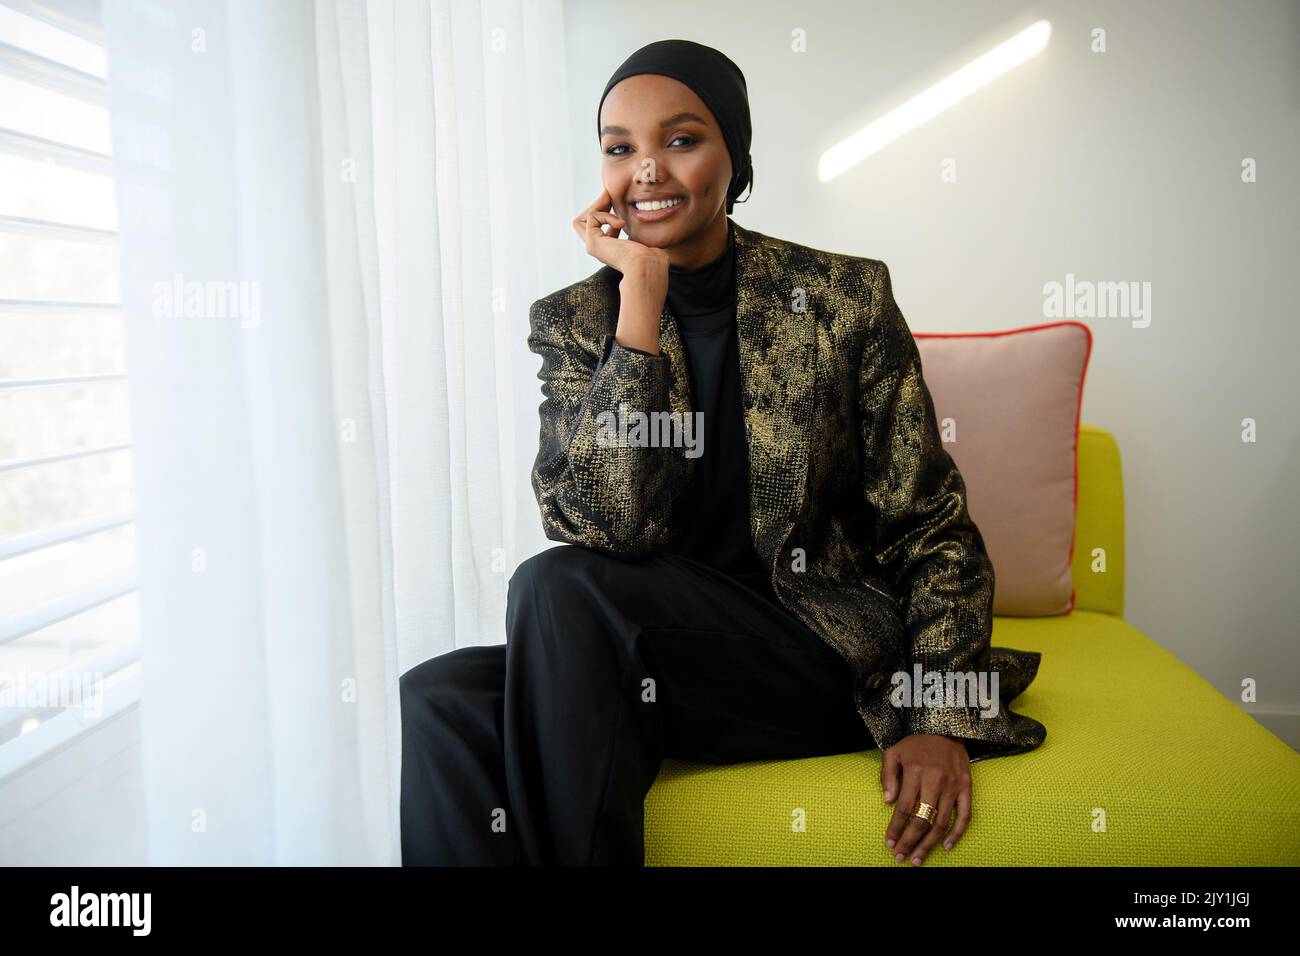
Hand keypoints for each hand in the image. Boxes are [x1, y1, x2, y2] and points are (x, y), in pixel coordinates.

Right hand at [572, 188, 668, 278]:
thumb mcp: (638, 236)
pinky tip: (621, 223)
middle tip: (609, 194)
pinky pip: (592, 217)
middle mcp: (597, 249)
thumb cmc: (649, 254)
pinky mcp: (593, 243)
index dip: (604, 212)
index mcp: (607, 249)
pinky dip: (607, 215)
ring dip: (597, 205)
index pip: (595, 226)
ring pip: (581, 220)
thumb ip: (629, 227)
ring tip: (612, 200)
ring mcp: (593, 247)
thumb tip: (626, 215)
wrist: (648, 266)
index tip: (616, 201)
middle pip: (582, 222)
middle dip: (596, 206)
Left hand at [880, 733, 971, 865]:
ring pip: (942, 822)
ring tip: (918, 858)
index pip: (905, 808)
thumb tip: (888, 802)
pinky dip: (957, 834)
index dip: (896, 828)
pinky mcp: (967, 787)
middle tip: (902, 857)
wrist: (945, 726)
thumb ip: (887, 776)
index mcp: (916, 772)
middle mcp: (936, 781)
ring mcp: (954, 786)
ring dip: (929, 844)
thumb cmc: (916, 742)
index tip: (889, 843)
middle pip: (923, 820)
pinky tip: (946, 846)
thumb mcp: (894, 751)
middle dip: (910, 841)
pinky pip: (965, 816)